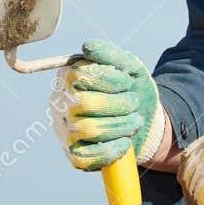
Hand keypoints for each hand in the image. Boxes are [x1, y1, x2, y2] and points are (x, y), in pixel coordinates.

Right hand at [51, 39, 166, 170]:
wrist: (143, 120)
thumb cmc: (130, 90)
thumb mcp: (128, 67)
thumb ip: (110, 54)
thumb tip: (88, 47)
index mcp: (68, 78)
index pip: (80, 76)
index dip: (111, 80)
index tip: (127, 82)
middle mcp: (60, 104)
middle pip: (85, 103)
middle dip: (120, 104)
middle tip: (134, 103)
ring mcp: (64, 131)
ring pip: (87, 129)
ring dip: (121, 126)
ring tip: (134, 121)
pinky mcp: (73, 155)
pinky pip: (85, 157)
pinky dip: (112, 150)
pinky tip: (124, 142)